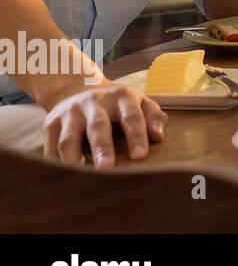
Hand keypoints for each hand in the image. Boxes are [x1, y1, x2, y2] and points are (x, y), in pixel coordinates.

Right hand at [42, 83, 166, 166]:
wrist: (78, 87)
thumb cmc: (118, 103)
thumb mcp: (140, 102)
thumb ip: (154, 117)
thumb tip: (158, 136)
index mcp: (121, 97)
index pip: (131, 117)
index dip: (137, 136)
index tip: (140, 157)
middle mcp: (94, 101)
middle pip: (98, 126)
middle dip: (102, 148)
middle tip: (107, 169)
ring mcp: (70, 112)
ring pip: (68, 138)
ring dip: (73, 159)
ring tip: (81, 179)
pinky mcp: (51, 123)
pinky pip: (50, 146)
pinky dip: (55, 163)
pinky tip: (64, 177)